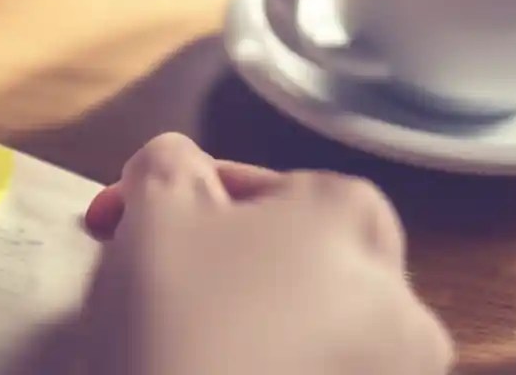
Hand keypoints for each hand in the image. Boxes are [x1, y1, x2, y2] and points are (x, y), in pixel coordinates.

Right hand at [81, 133, 453, 374]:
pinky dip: (264, 364)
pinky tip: (209, 368)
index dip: (174, 199)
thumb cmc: (177, 319)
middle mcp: (399, 293)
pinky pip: (311, 370)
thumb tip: (180, 168)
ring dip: (241, 313)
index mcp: (352, 216)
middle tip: (148, 276)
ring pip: (300, 319)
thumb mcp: (154, 207)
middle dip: (214, 254)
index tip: (116, 223)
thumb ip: (168, 161)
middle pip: (284, 252)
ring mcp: (395, 373)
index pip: (251, 185)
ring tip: (175, 332)